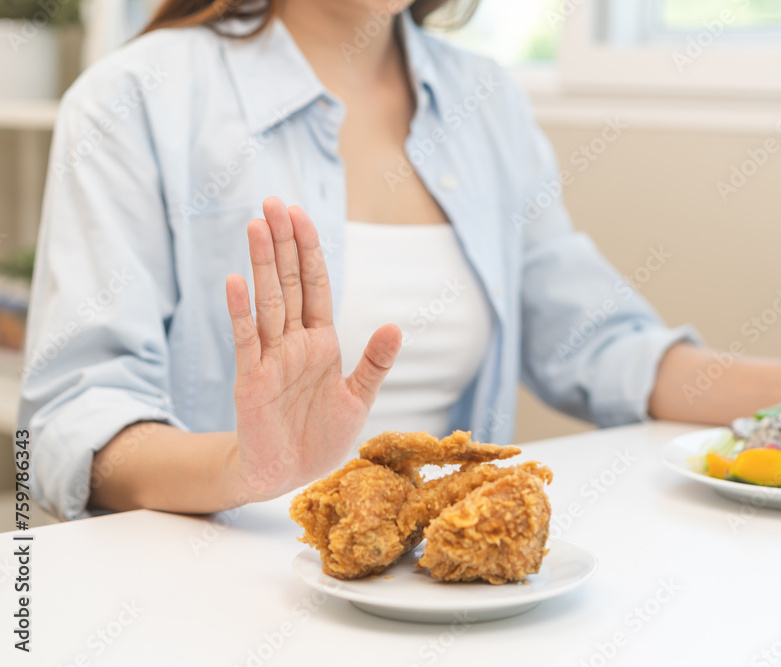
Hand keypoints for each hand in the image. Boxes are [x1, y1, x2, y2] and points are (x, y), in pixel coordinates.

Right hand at [225, 197, 400, 499]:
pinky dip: (241, 311)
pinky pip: (246, 340)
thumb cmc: (320, 436)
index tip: (300, 215)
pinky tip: (236, 280)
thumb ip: (374, 363)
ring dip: (261, 264)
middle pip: (287, 283)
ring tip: (256, 225)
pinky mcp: (250, 380)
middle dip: (282, 243)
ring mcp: (269, 358)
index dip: (308, 251)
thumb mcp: (358, 399)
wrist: (287, 474)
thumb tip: (394, 325)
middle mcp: (293, 342)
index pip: (315, 286)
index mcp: (321, 342)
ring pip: (267, 301)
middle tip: (273, 202)